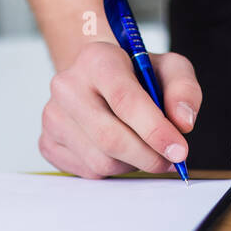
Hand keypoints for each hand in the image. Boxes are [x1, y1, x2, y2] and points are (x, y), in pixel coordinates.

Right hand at [39, 42, 201, 178]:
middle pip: (110, 138)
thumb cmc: (135, 75)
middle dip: (147, 157)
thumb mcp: (169, 68)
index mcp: (97, 59)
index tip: (179, 151)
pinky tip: (120, 152)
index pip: (125, 100)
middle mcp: (67, 85)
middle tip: (170, 161)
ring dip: (132, 164)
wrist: (97, 81)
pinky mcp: (47, 141)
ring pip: (100, 161)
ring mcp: (53, 115)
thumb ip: (183, 90)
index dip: (155, 131)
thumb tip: (182, 123)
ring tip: (143, 150)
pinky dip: (112, 170)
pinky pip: (87, 171)